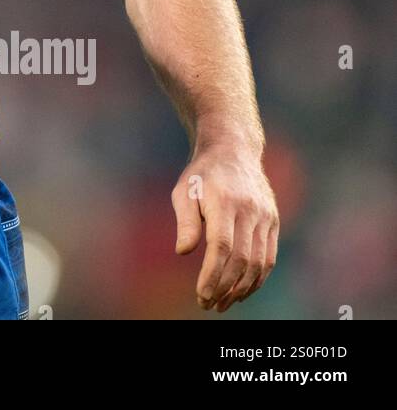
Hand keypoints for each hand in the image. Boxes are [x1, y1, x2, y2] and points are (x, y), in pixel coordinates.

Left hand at [173, 143, 278, 311]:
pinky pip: (269, 257)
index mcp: (224, 202)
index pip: (221, 247)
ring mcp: (266, 217)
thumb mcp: (184, 191)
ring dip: (242, 288)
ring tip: (223, 303)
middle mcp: (249, 210)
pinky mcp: (274, 222)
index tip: (201, 294)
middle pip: (241, 259)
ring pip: (259, 263)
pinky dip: (256, 278)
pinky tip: (241, 290)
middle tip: (209, 304)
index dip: (213, 275)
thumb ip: (185, 222)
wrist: (234, 151)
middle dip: (225, 287)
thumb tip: (183, 252)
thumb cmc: (202, 174)